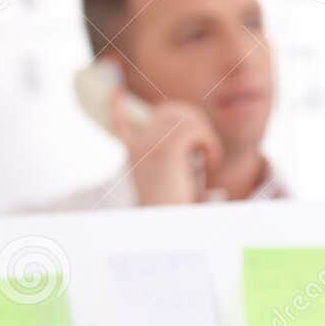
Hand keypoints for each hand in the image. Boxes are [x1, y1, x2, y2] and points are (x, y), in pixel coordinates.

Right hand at [110, 89, 221, 206]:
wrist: (170, 233)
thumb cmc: (179, 215)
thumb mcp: (175, 185)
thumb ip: (177, 163)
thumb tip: (192, 143)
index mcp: (134, 156)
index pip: (120, 124)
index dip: (116, 107)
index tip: (114, 92)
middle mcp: (137, 147)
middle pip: (171, 111)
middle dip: (195, 124)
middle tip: (205, 153)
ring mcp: (149, 145)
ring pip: (186, 116)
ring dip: (206, 137)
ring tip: (207, 163)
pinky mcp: (165, 150)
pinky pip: (195, 129)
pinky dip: (210, 145)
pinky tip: (209, 166)